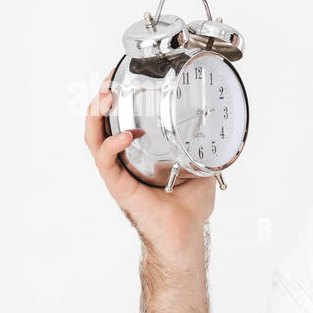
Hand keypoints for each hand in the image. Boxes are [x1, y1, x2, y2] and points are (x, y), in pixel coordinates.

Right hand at [84, 69, 216, 260]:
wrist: (186, 236)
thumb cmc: (189, 207)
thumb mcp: (201, 166)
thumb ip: (204, 146)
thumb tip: (218, 127)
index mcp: (138, 154)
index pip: (119, 120)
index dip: (117, 99)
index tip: (122, 76)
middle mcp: (123, 161)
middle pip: (99, 123)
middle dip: (100, 99)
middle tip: (109, 80)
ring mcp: (118, 173)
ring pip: (94, 138)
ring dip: (96, 116)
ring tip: (106, 98)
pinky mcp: (119, 187)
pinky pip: (106, 162)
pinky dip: (111, 145)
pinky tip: (124, 135)